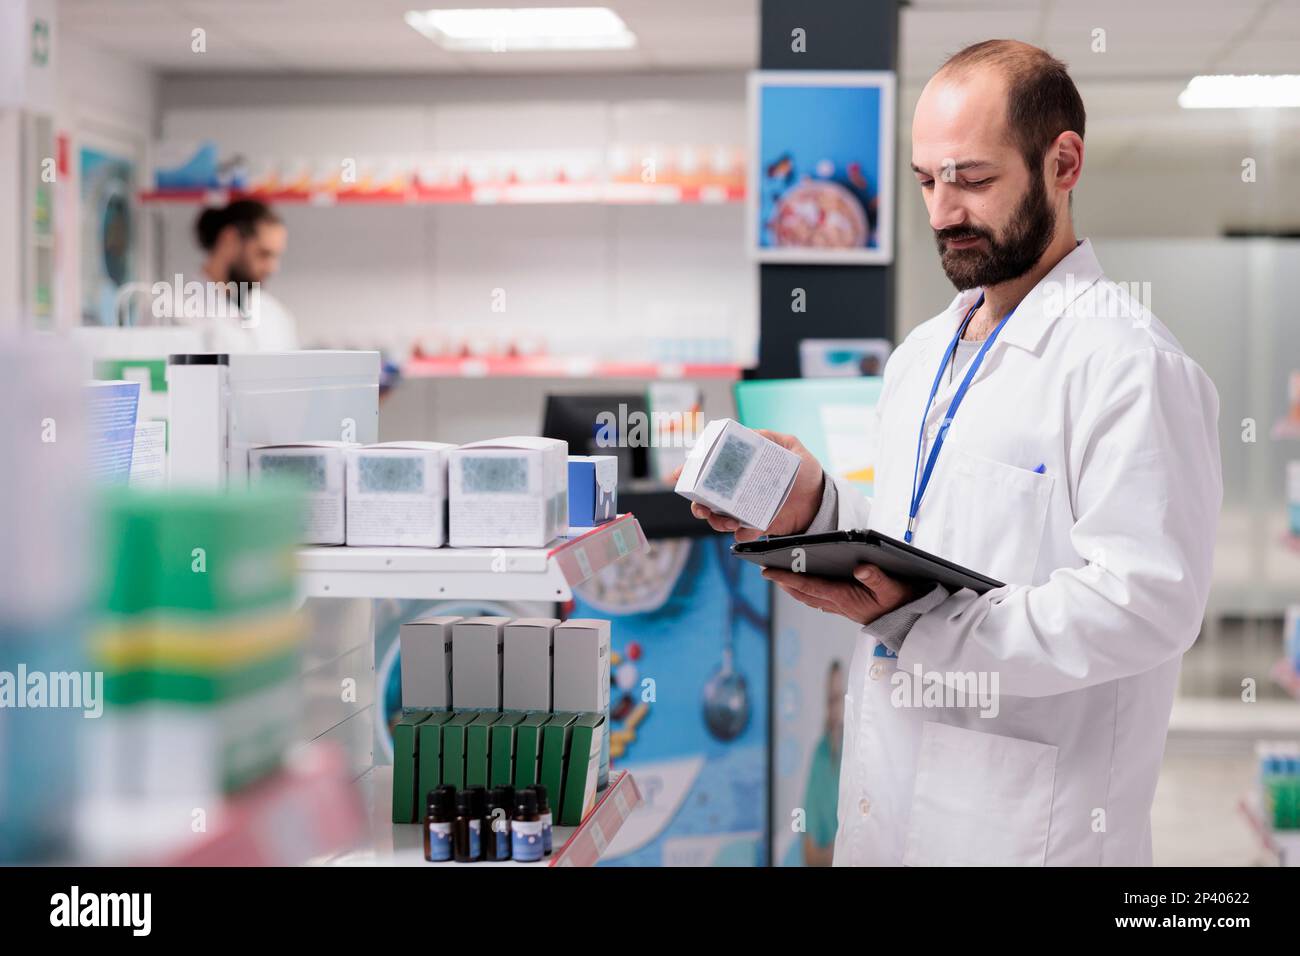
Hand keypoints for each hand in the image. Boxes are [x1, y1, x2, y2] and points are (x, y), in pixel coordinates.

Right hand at [669, 430, 824, 542]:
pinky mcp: (755, 526)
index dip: (690, 471)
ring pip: (717, 517)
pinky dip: (739, 532)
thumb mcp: (790, 446)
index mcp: (740, 468)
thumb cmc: (804, 470)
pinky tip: (746, 529)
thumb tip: (748, 434)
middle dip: (696, 504)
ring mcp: (744, 508)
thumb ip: (769, 438)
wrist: (821, 500)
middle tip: (701, 508)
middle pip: (705, 497)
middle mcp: (737, 489)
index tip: (679, 475)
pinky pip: (740, 532)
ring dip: (716, 521)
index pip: (709, 467)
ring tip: (729, 522)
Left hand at [761, 563, 922, 625]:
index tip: (768, 571)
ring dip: (794, 589)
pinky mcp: (847, 609)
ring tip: (781, 578)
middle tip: (767, 571)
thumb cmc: (903, 603)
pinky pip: (820, 601)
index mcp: (844, 597)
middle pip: (803, 593)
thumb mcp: (893, 587)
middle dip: (784, 583)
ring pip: (810, 598)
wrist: (911, 624)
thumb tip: (860, 568)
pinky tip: (806, 588)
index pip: (808, 586)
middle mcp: (839, 604)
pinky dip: (808, 593)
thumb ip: (877, 577)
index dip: (786, 578)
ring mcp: (842, 608)